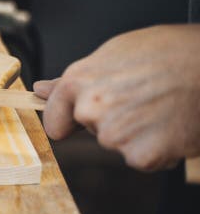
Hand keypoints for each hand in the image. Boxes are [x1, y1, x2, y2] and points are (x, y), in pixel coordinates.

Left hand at [33, 24, 199, 170]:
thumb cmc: (169, 53)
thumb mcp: (114, 54)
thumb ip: (74, 79)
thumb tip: (40, 89)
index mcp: (79, 82)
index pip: (55, 120)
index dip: (69, 120)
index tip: (81, 119)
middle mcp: (90, 109)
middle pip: (91, 131)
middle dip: (112, 121)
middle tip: (142, 98)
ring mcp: (115, 135)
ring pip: (118, 145)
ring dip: (138, 135)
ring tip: (162, 107)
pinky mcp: (142, 155)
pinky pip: (143, 160)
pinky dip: (159, 150)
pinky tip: (172, 126)